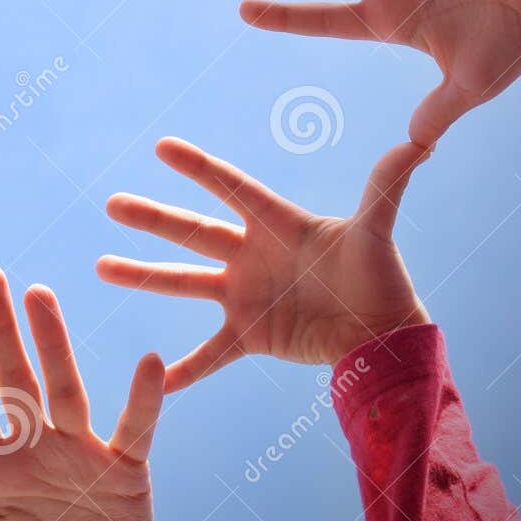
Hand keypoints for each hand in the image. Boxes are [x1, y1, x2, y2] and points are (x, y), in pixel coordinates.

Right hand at [100, 138, 430, 387]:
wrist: (386, 335)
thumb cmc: (381, 276)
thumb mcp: (377, 230)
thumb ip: (387, 186)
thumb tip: (418, 141)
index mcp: (277, 223)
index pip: (230, 188)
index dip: (198, 168)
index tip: (163, 146)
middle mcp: (251, 254)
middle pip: (192, 231)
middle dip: (152, 218)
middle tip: (112, 203)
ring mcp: (245, 295)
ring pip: (184, 284)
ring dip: (143, 277)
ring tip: (101, 266)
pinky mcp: (251, 335)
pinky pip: (209, 355)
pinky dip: (184, 372)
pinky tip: (155, 380)